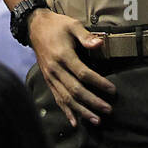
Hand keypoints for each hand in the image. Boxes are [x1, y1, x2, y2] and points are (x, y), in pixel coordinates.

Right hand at [28, 9, 116, 127]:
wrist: (35, 27)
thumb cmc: (57, 25)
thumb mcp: (72, 25)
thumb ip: (86, 36)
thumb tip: (100, 44)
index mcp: (63, 55)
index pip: (83, 74)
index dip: (98, 83)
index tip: (112, 90)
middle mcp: (55, 69)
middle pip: (75, 90)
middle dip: (93, 102)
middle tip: (108, 110)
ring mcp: (50, 77)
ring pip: (66, 98)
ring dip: (82, 111)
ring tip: (96, 120)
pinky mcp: (48, 81)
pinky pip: (57, 99)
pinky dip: (66, 111)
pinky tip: (75, 122)